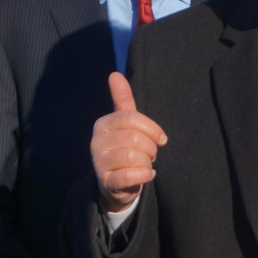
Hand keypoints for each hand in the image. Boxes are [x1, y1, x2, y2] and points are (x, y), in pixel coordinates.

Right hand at [91, 73, 165, 212]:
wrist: (116, 183)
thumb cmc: (125, 148)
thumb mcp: (126, 123)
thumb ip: (123, 99)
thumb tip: (115, 74)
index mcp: (102, 124)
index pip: (131, 118)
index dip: (152, 129)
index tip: (161, 139)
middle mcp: (96, 142)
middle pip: (134, 138)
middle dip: (150, 147)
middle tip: (151, 154)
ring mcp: (98, 162)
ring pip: (132, 157)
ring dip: (147, 162)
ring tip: (146, 164)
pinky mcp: (105, 182)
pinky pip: (129, 175)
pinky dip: (144, 175)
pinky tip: (147, 175)